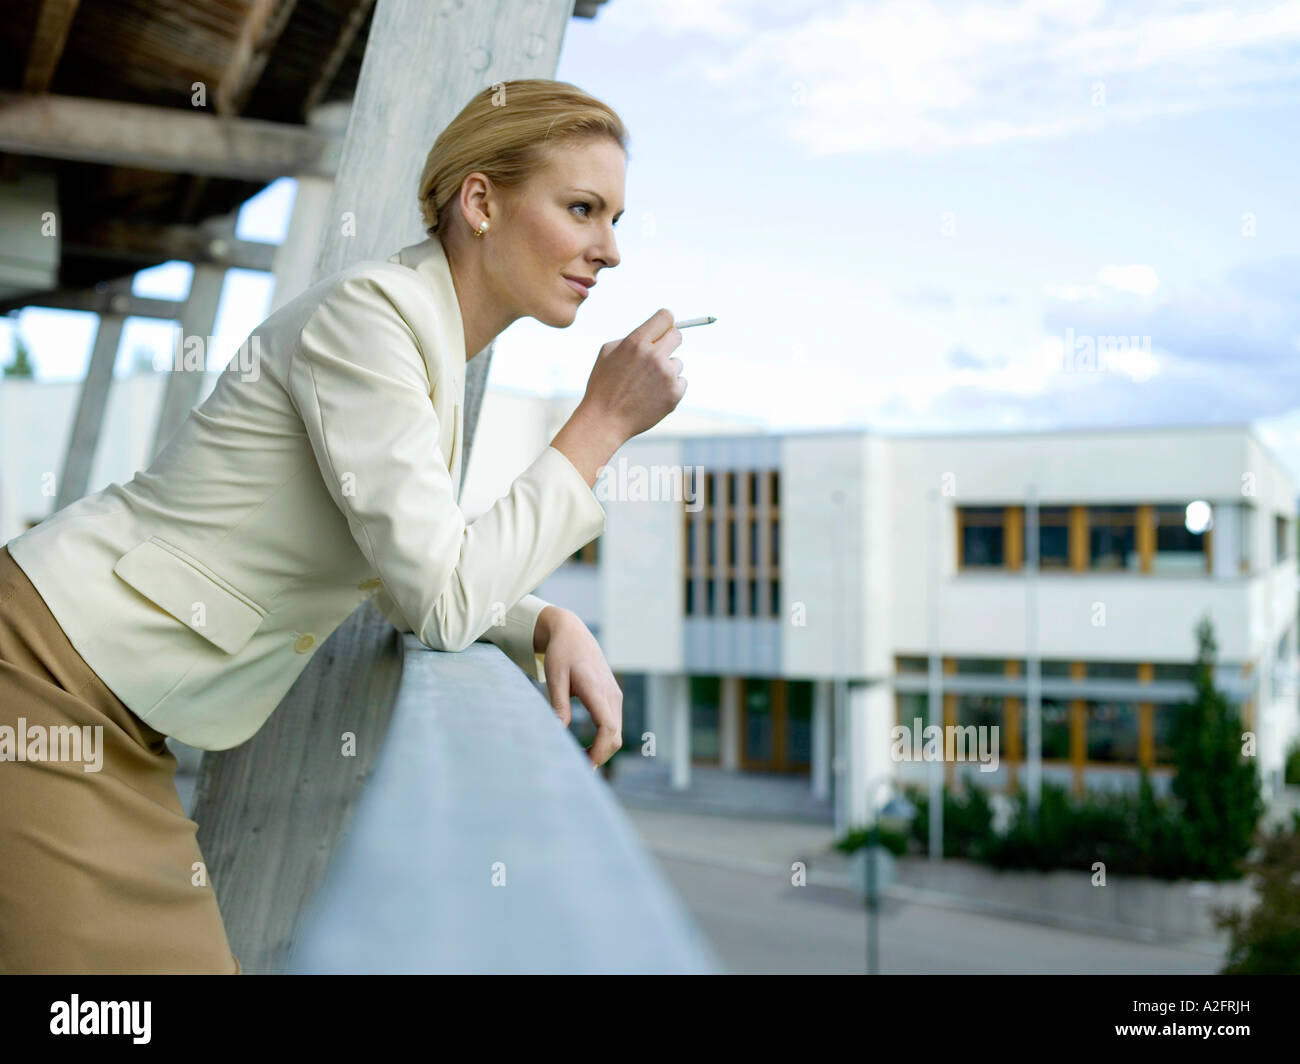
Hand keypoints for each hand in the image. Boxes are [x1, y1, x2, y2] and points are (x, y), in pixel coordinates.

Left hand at [534, 606, 622, 769]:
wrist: (573, 633)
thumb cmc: (561, 653)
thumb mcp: (555, 678)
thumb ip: (559, 706)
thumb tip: (558, 733)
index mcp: (597, 689)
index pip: (608, 728)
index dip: (599, 750)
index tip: (584, 765)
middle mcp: (611, 695)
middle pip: (615, 736)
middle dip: (599, 756)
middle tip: (575, 770)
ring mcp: (614, 697)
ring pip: (616, 733)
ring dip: (601, 750)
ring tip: (577, 761)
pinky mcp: (611, 699)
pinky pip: (612, 726)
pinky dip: (603, 741)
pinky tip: (585, 748)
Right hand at [580, 308, 685, 440]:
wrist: (605, 421)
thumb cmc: (603, 386)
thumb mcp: (607, 353)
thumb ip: (632, 337)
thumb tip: (653, 331)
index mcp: (636, 342)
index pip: (665, 317)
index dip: (665, 322)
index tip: (663, 328)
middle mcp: (654, 355)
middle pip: (677, 335)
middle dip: (669, 341)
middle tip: (659, 353)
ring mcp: (667, 375)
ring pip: (677, 362)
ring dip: (666, 370)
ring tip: (646, 384)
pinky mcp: (675, 393)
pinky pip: (681, 381)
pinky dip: (670, 387)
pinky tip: (653, 396)